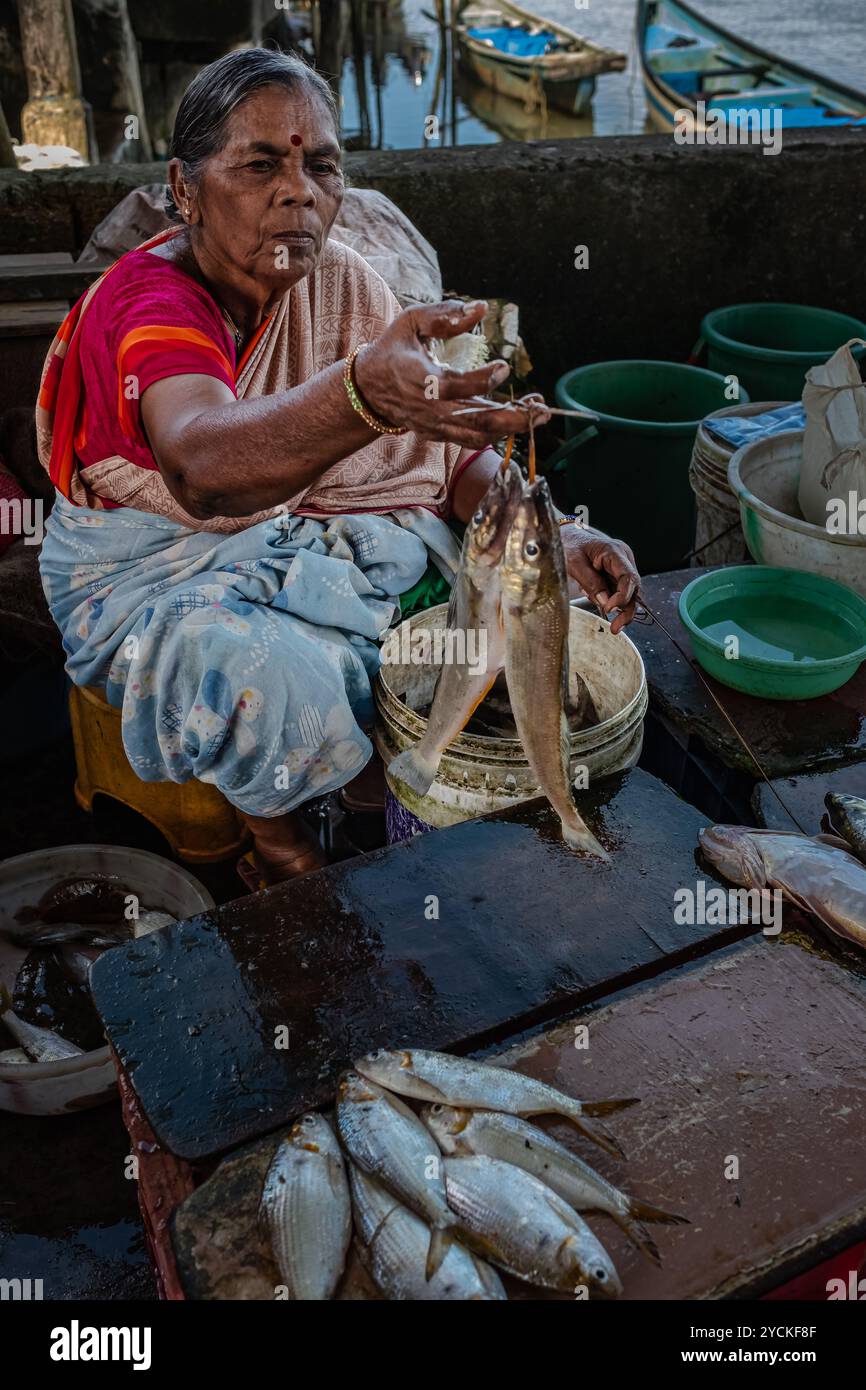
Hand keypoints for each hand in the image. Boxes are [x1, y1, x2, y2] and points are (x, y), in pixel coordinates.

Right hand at [353, 299, 549, 448]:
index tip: (504, 367)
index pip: (455, 387)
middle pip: (475, 421)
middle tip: (541, 409)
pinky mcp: (440, 434)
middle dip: (512, 418)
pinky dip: (498, 434)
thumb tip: (480, 308)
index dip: (482, 381)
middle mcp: (429, 408)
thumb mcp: (411, 322)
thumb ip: (444, 315)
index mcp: (420, 379)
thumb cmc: (394, 349)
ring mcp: (435, 425)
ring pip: (478, 435)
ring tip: (539, 415)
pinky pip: (472, 440)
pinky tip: (518, 419)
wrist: (370, 389)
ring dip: (512, 428)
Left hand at [561, 527, 639, 634]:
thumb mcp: (573, 563)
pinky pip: (620, 593)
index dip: (623, 596)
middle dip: (626, 610)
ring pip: (630, 593)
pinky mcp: (617, 576)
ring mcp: (622, 568)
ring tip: (613, 625)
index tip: (609, 609)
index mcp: (614, 551)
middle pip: (634, 588)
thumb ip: (590, 582)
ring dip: (621, 610)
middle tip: (616, 627)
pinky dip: (613, 603)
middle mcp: (623, 559)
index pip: (628, 576)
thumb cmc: (569, 546)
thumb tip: (605, 601)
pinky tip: (601, 605)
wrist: (568, 538)